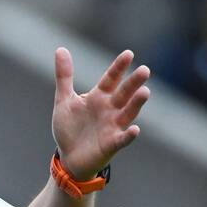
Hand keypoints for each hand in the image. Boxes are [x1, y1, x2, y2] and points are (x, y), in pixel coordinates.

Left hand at [51, 47, 150, 179]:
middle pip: (124, 94)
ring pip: (128, 113)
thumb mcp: (64, 100)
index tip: (129, 54)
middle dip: (134, 83)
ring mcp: (113, 127)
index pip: (111, 79)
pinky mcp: (111, 144)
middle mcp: (110, 109)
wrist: (69, 158)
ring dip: (136, 104)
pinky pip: (122, 139)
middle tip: (145, 70)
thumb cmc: (69, 128)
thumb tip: (61, 49)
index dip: (119, 67)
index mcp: (99, 97)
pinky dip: (128, 135)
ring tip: (145, 92)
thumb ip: (65, 77)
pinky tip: (135, 129)